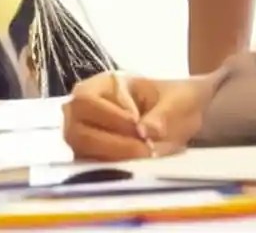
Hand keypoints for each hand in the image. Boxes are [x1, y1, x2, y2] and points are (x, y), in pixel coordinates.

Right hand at [63, 72, 209, 160]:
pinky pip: (91, 167)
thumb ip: (164, 114)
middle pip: (76, 130)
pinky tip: (137, 168)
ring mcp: (84, 134)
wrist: (179, 117)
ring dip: (113, 159)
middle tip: (145, 151)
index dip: (109, 117)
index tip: (139, 129)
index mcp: (100, 85)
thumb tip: (147, 131)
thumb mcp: (178, 101)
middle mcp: (83, 110)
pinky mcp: (91, 156)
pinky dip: (113, 170)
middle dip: (112, 145)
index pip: (85, 101)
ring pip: (81, 152)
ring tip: (145, 158)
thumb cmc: (174, 101)